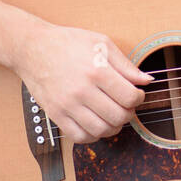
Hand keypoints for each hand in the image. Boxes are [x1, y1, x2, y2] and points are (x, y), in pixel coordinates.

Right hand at [12, 21, 153, 144]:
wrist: (33, 48)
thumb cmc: (68, 43)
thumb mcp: (101, 44)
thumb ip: (126, 65)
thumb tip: (147, 80)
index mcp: (97, 70)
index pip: (129, 97)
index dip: (139, 98)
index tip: (136, 95)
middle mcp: (82, 90)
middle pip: (119, 116)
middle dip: (129, 113)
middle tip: (126, 106)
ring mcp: (67, 104)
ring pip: (101, 130)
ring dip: (113, 127)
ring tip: (112, 116)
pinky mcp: (56, 114)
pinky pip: (80, 137)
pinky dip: (93, 135)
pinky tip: (96, 124)